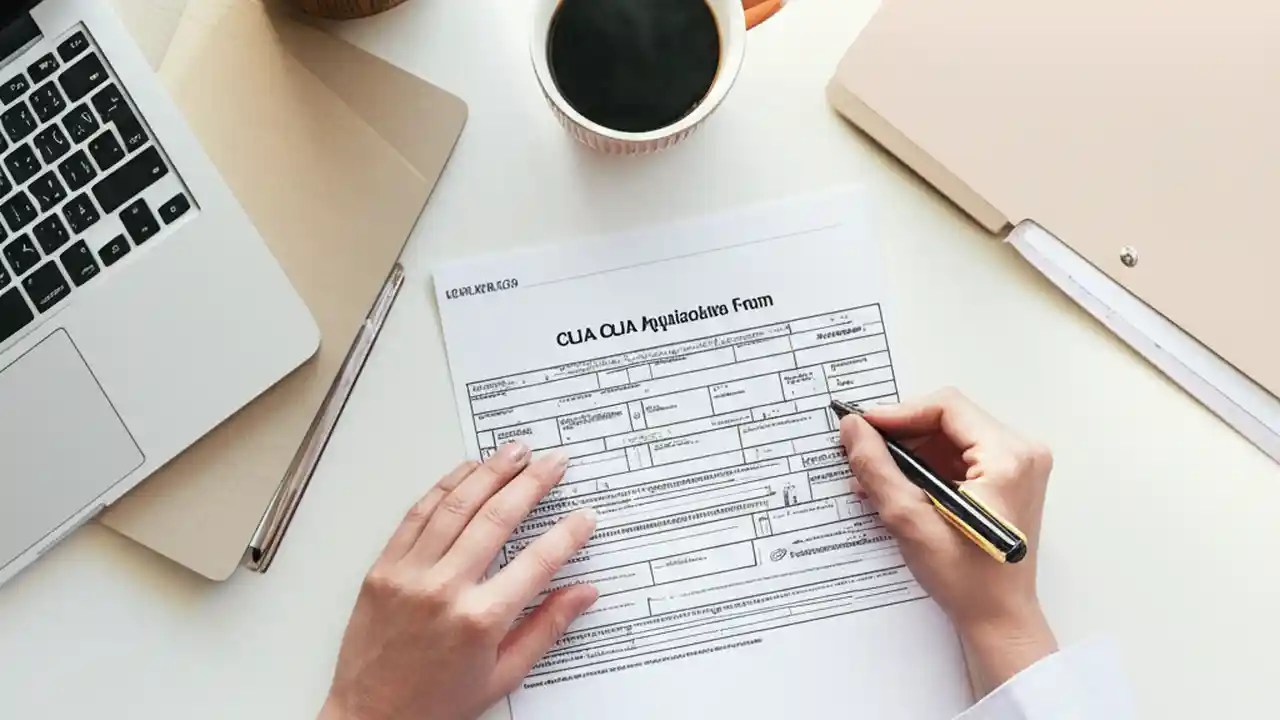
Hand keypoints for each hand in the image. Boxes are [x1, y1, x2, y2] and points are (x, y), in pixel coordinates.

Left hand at [319, 444, 597, 719]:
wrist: (369, 718)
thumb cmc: (436, 704)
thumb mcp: (503, 675)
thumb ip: (546, 628)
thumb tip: (584, 593)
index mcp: (481, 621)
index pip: (537, 563)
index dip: (567, 534)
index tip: (585, 516)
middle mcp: (445, 590)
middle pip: (498, 519)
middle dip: (532, 484)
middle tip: (555, 462)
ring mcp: (410, 574)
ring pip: (456, 506)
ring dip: (490, 472)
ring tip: (515, 451)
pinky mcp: (384, 569)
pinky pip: (417, 516)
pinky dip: (444, 487)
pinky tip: (466, 471)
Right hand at [839, 388, 1056, 696]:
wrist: (999, 619)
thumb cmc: (966, 579)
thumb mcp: (910, 520)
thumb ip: (877, 467)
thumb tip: (853, 428)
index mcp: (1009, 457)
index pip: (946, 406)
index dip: (898, 413)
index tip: (863, 428)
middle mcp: (1022, 453)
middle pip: (949, 419)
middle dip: (901, 436)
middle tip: (863, 452)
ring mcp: (1018, 466)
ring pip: (950, 437)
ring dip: (910, 453)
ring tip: (874, 477)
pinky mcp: (1008, 480)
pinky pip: (959, 456)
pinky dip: (926, 467)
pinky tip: (897, 486)